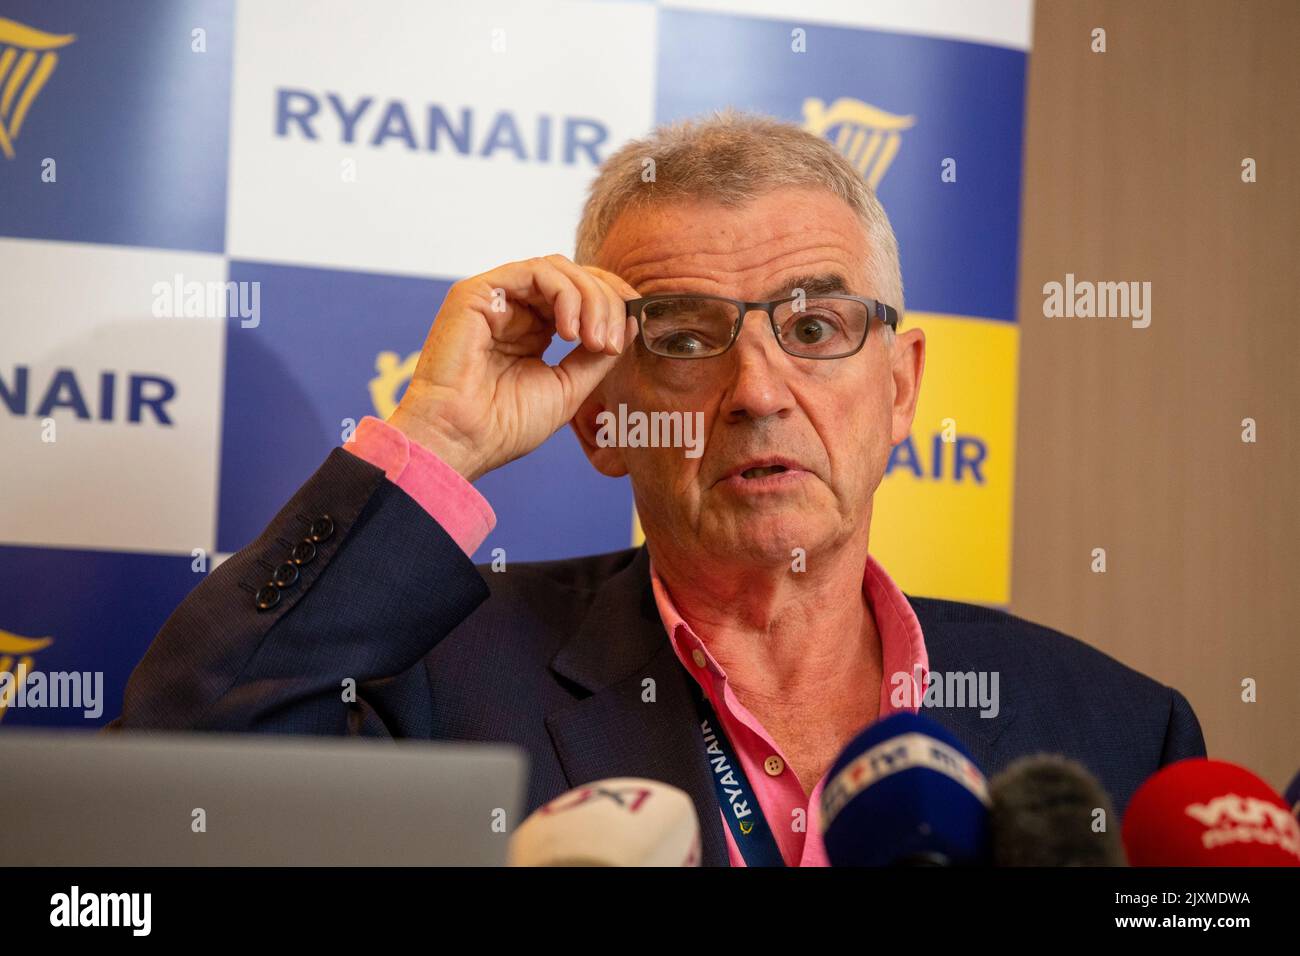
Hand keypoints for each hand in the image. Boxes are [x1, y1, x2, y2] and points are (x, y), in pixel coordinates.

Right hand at [388, 254, 638, 480]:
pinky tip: (570, 331)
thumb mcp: (569, 387)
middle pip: (575, 277)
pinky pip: (536, 270)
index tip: (629, 337)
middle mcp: (515, 309)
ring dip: (590, 299)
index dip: (613, 306)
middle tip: (614, 342)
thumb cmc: (505, 425)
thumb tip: (632, 320)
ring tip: (594, 339)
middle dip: (607, 303)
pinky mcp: (479, 291)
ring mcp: (496, 298)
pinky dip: (565, 294)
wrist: (461, 440)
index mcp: (534, 330)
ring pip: (559, 269)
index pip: (582, 297)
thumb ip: (597, 353)